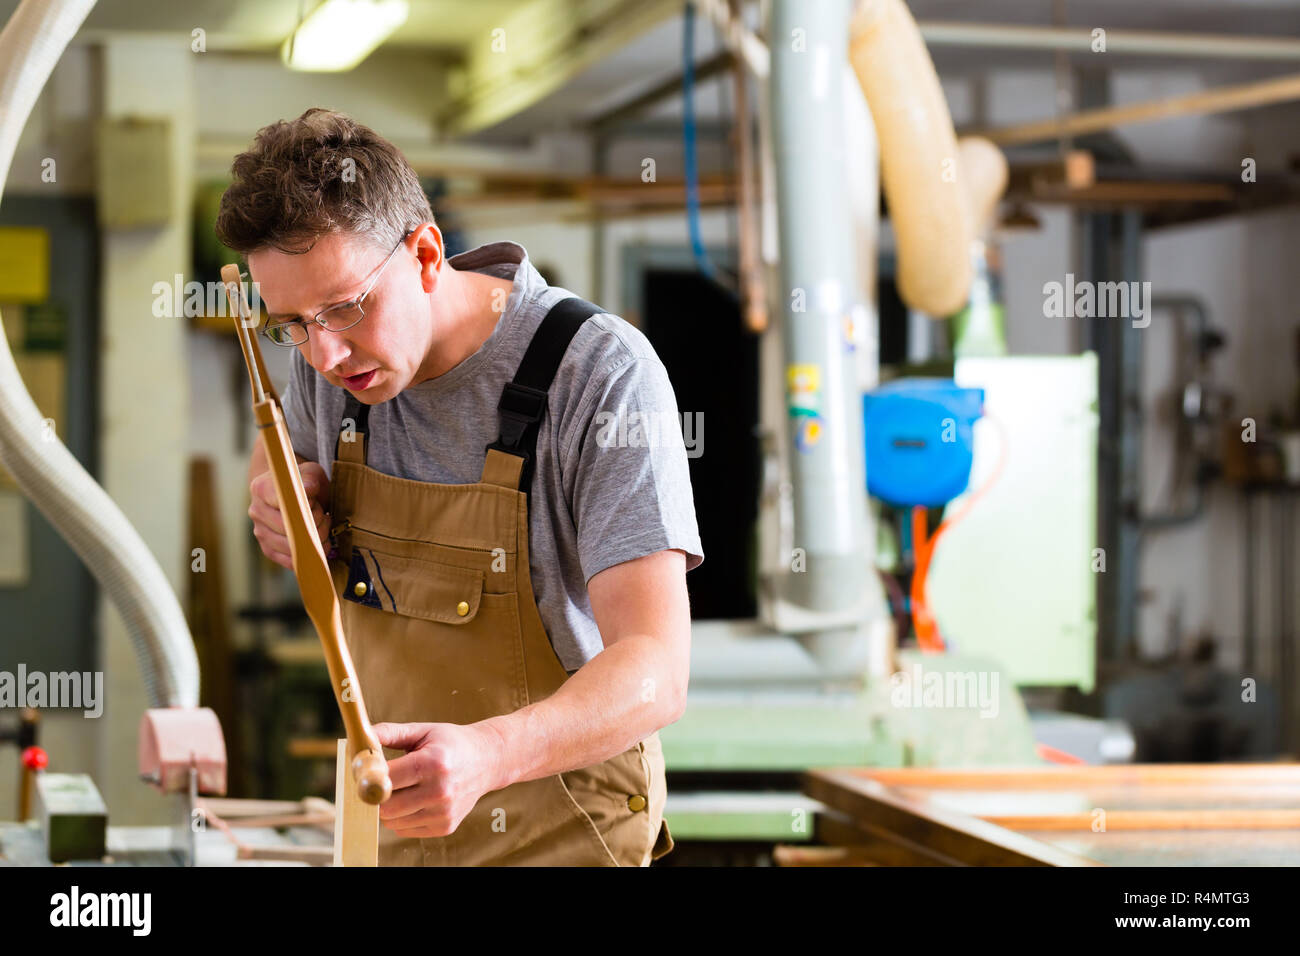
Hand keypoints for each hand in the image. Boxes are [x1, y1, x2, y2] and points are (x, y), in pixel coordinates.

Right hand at [249, 460, 330, 568]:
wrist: (290, 493)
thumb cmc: (302, 482)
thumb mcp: (310, 473)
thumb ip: (309, 480)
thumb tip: (308, 490)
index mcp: (262, 489)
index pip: (283, 505)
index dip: (306, 509)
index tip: (316, 505)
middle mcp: (256, 511)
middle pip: (289, 529)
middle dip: (315, 527)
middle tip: (326, 518)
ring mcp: (260, 532)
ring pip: (290, 547)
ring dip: (314, 543)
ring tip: (324, 531)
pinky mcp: (268, 549)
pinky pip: (288, 561)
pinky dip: (308, 557)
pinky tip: (319, 547)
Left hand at [373, 721, 507, 838]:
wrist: (488, 760)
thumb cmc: (451, 743)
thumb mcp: (423, 730)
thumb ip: (389, 733)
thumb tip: (360, 738)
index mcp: (433, 763)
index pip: (385, 779)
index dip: (368, 775)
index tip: (364, 769)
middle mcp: (440, 791)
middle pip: (385, 806)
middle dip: (377, 795)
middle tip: (381, 781)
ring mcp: (444, 812)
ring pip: (392, 821)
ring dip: (389, 807)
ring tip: (403, 788)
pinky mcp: (445, 826)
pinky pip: (405, 829)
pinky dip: (402, 817)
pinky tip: (415, 799)